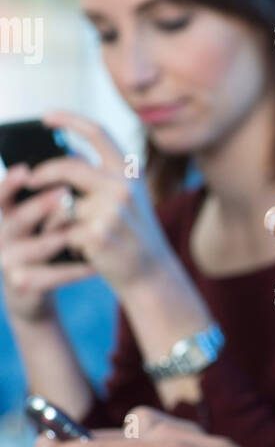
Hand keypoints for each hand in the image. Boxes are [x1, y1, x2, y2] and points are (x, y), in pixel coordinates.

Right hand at [0, 163, 93, 320]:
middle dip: (41, 206)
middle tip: (64, 194)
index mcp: (7, 215)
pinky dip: (74, 270)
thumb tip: (77, 157)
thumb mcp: (41, 219)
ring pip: (36, 247)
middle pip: (18, 219)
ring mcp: (10, 262)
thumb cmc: (41, 243)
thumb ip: (54, 191)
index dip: (9, 184)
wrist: (31, 290)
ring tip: (84, 230)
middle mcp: (3, 236)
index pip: (2, 195)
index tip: (24, 171)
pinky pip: (51, 276)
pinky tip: (94, 264)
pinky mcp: (23, 285)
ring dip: (61, 237)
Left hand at [23, 111, 175, 292]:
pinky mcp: (99, 234)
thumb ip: (100, 178)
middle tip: (28, 181)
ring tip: (59, 233)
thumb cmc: (132, 235)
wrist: (152, 273)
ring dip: (52, 220)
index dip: (69, 119)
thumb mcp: (125, 199)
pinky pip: (63, 231)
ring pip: (62, 204)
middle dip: (42, 174)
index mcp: (129, 170)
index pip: (98, 132)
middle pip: (69, 166)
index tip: (45, 116)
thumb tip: (56, 164)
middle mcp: (124, 185)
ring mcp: (113, 210)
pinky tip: (77, 250)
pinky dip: (63, 241)